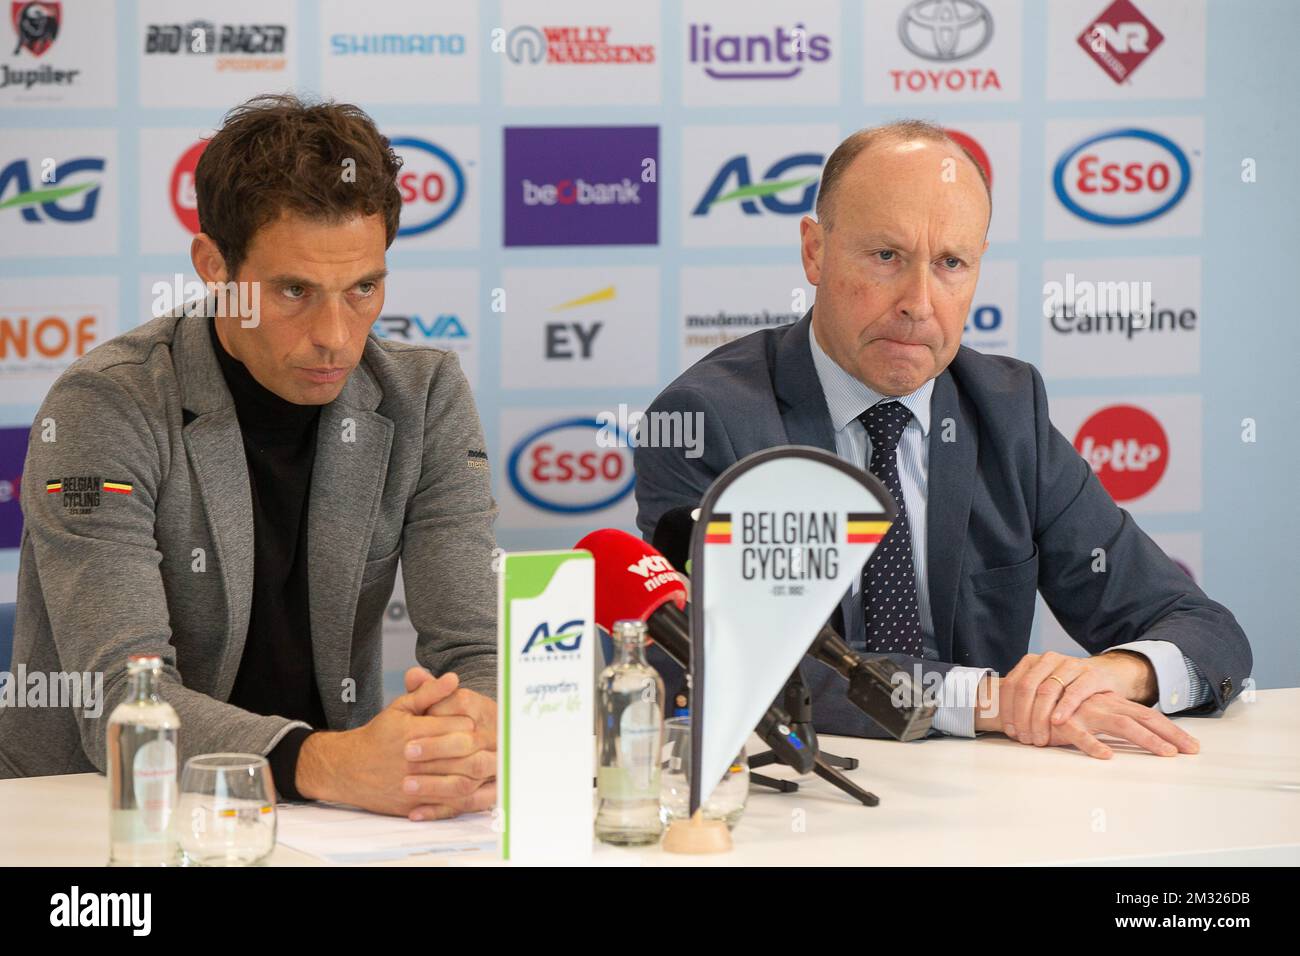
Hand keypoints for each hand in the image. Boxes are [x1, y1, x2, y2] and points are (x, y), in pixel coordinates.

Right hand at [294, 673, 493, 817]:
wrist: (349, 769)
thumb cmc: (380, 735)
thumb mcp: (401, 707)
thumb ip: (429, 692)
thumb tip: (454, 678)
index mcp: (412, 732)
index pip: (457, 726)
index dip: (470, 725)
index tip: (473, 725)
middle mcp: (413, 759)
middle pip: (460, 755)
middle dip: (479, 749)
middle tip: (486, 745)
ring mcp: (413, 784)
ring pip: (458, 781)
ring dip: (476, 774)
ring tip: (484, 765)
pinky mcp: (413, 804)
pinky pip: (446, 805)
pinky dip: (463, 797)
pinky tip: (472, 787)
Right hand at [976, 675, 1198, 757]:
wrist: (1017, 698)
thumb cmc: (1054, 710)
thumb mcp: (1087, 713)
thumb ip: (1107, 719)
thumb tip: (1134, 735)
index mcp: (1110, 703)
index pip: (1147, 715)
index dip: (1171, 729)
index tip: (1193, 747)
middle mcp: (1102, 704)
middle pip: (1144, 717)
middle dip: (1170, 734)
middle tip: (1193, 750)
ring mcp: (1085, 711)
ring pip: (1121, 724)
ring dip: (1146, 740)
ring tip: (1165, 754)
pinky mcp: (1062, 721)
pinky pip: (1079, 734)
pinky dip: (1093, 745)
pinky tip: (1106, 757)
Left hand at [1000, 650, 1159, 747]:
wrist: (1107, 673)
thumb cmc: (1070, 687)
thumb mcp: (1045, 687)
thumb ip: (1026, 698)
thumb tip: (1002, 722)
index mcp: (1032, 661)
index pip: (1012, 684)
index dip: (1007, 709)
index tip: (1010, 731)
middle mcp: (1049, 659)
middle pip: (1027, 688)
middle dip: (1022, 716)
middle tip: (1025, 738)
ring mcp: (1071, 665)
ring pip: (1047, 690)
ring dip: (1040, 717)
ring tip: (1039, 737)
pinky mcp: (1092, 674)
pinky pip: (1075, 691)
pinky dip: (1064, 707)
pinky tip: (1057, 722)